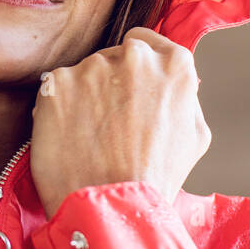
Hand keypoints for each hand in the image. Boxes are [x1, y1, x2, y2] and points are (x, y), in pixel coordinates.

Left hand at [30, 27, 211, 218]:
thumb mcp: (194, 135)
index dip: (135, 64)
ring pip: (83, 72)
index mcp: (175, 64)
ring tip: (88, 135)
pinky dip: (57, 108)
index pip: (147, 43)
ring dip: (82, 95)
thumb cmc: (154, 178)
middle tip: (107, 120)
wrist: (111, 205)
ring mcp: (93, 67)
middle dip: (109, 81)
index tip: (126, 83)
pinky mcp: (58, 83)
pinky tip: (68, 136)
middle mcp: (135, 57)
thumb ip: (184, 97)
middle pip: (113, 55)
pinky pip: (55, 88)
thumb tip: (171, 81)